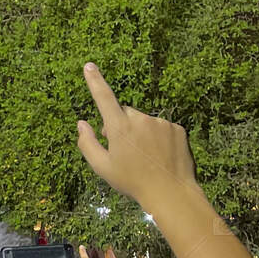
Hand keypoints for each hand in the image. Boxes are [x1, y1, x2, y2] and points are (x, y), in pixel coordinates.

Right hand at [77, 62, 198, 211]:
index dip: (95, 81)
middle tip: (123, 150)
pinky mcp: (177, 128)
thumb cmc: (132, 182)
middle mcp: (140, 119)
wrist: (171, 192)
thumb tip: (81, 124)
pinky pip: (161, 127)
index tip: (89, 66)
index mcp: (119, 128)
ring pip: (144, 121)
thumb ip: (88, 143)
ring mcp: (160, 122)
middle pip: (125, 114)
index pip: (104, 98)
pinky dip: (157, 137)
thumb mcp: (102, 167)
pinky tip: (159, 155)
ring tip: (144, 156)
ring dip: (140, 132)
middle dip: (121, 125)